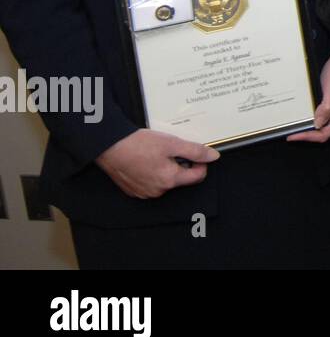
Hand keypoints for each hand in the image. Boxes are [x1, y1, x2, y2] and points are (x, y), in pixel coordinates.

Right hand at [95, 129, 219, 199]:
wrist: (109, 146)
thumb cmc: (138, 144)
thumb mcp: (172, 143)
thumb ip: (195, 151)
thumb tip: (213, 157)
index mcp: (170, 180)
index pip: (198, 176)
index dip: (200, 163)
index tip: (194, 153)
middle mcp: (158, 191)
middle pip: (181, 179)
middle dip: (181, 164)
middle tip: (171, 150)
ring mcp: (145, 193)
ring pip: (166, 181)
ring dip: (167, 168)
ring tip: (156, 154)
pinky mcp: (134, 190)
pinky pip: (151, 183)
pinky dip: (153, 172)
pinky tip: (146, 160)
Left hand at [288, 51, 329, 143]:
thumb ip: (327, 107)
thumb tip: (317, 124)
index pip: (326, 133)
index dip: (309, 137)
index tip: (293, 135)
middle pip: (324, 132)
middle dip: (307, 135)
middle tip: (290, 133)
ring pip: (322, 126)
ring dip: (308, 128)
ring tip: (294, 127)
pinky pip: (322, 117)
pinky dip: (311, 119)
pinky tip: (302, 116)